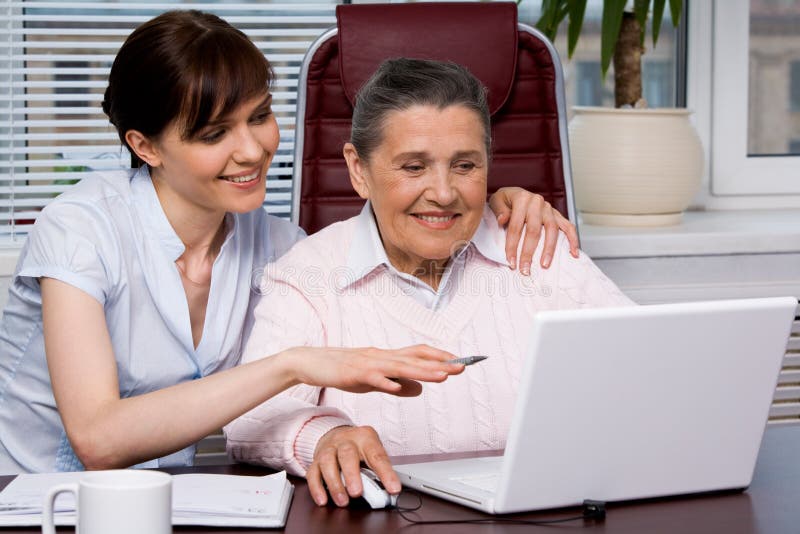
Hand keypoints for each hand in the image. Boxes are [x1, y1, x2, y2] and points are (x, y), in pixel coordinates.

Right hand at [282, 344, 463, 395]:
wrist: (312, 362)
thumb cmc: (342, 370)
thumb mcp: (373, 380)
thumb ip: (395, 384)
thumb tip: (418, 389)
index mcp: (387, 357)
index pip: (418, 353)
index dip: (440, 356)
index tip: (460, 361)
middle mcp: (381, 356)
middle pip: (415, 358)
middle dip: (440, 363)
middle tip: (462, 367)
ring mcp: (368, 363)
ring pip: (399, 366)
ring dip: (422, 371)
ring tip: (442, 376)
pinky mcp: (353, 373)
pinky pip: (373, 378)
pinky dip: (386, 382)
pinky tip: (398, 387)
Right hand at [307, 425, 396, 506]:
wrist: (338, 434)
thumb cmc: (359, 447)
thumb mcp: (373, 451)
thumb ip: (379, 469)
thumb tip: (389, 491)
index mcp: (365, 438)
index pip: (377, 456)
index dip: (386, 473)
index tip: (393, 489)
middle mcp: (346, 441)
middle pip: (347, 454)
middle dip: (352, 475)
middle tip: (357, 493)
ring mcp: (329, 449)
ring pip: (327, 462)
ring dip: (335, 484)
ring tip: (342, 501)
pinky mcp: (316, 460)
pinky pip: (313, 473)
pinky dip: (316, 488)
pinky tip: (323, 500)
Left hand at [488, 187, 579, 273]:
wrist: (515, 193)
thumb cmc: (505, 200)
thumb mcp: (496, 200)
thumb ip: (499, 209)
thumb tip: (503, 219)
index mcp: (522, 199)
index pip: (516, 226)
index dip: (512, 246)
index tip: (511, 261)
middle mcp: (537, 203)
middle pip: (534, 230)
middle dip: (529, 252)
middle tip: (525, 269)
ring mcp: (549, 209)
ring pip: (552, 230)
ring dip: (549, 249)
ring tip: (545, 265)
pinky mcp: (557, 215)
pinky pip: (568, 226)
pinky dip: (573, 239)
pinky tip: (573, 253)